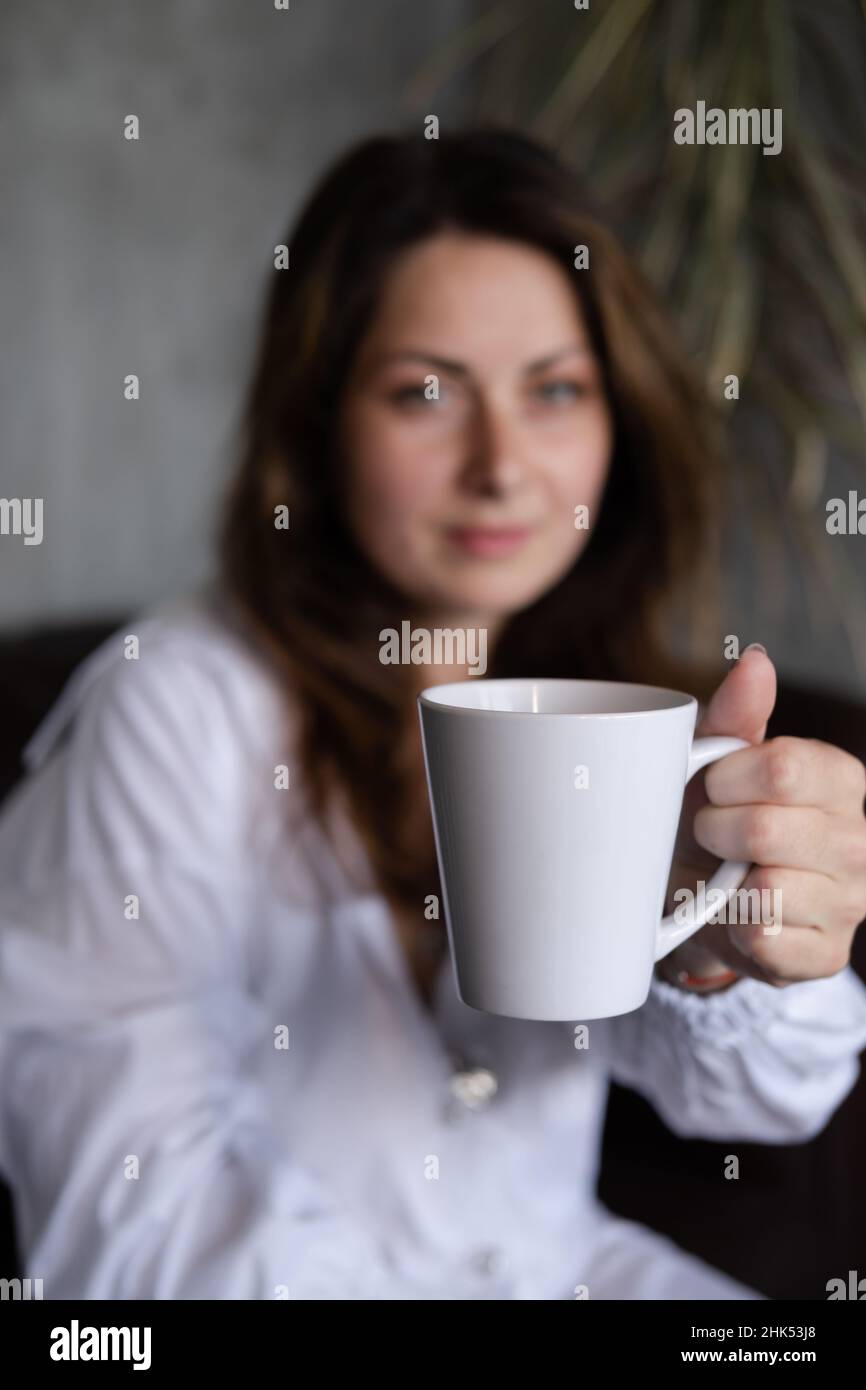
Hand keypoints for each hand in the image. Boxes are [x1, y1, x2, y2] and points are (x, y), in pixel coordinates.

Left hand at [663, 645, 865, 989]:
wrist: (699, 897)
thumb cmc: (714, 815)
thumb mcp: (717, 762)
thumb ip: (736, 715)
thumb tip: (755, 659)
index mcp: (842, 781)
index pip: (784, 767)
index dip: (726, 778)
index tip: (710, 785)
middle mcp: (861, 841)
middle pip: (768, 830)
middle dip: (716, 831)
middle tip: (708, 833)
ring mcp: (850, 904)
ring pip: (767, 890)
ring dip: (722, 884)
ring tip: (721, 875)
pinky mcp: (825, 956)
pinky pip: (765, 941)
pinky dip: (731, 929)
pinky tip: (733, 915)